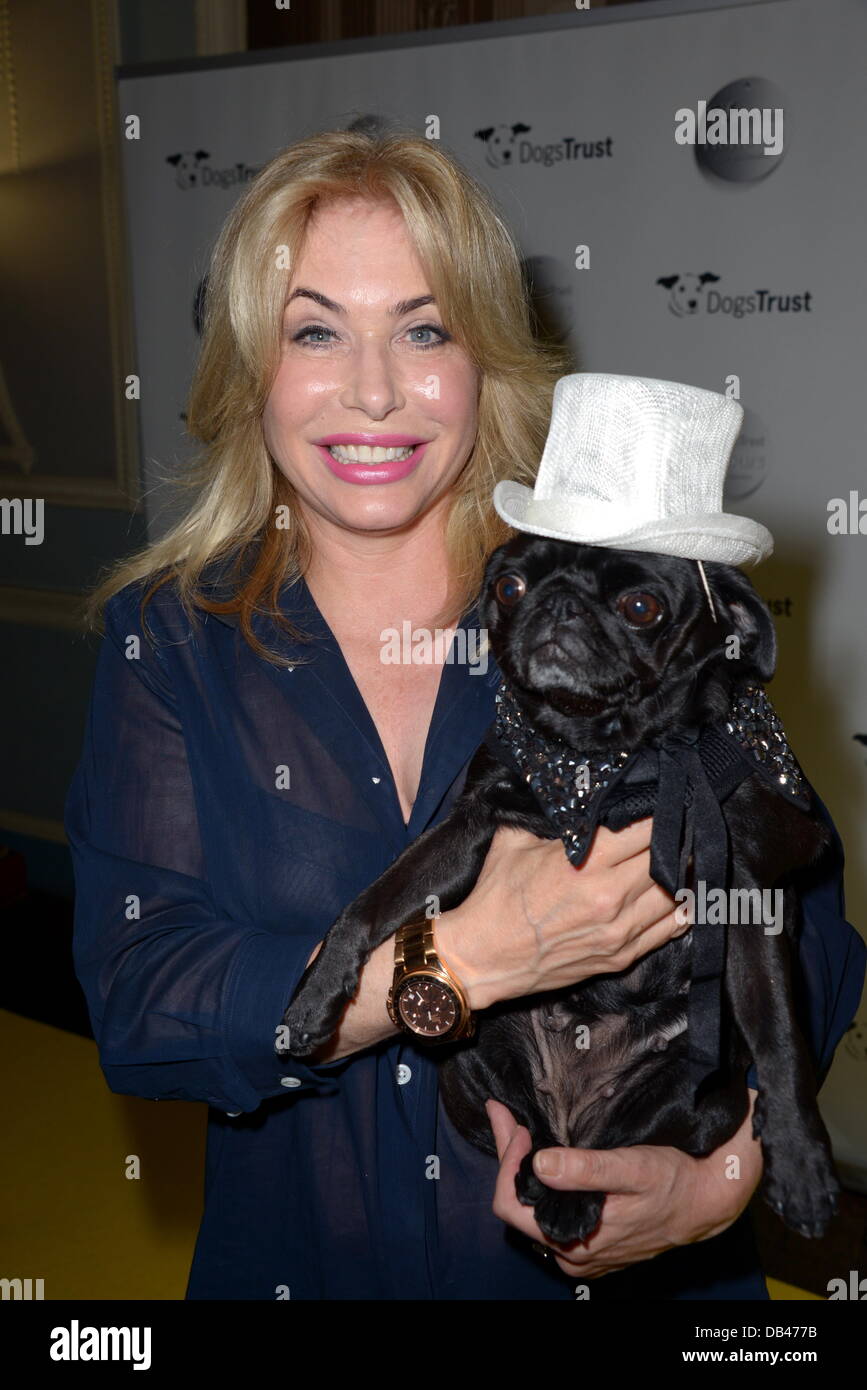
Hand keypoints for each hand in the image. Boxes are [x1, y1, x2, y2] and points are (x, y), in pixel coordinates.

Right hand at [438, 817, 686, 1010]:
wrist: (483, 957)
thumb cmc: (496, 897)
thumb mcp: (515, 841)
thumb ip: (551, 819)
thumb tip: (572, 794)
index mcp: (584, 864)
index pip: (643, 829)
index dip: (657, 812)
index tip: (661, 802)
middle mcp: (608, 897)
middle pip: (664, 859)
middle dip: (673, 839)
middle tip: (677, 825)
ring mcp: (618, 930)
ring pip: (674, 894)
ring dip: (681, 872)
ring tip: (682, 856)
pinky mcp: (621, 955)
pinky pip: (669, 928)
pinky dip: (681, 909)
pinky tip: (682, 894)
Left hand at [485, 1093, 762, 1279]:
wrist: (704, 1205)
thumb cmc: (671, 1183)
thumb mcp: (633, 1169)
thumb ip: (587, 1170)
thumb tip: (540, 1165)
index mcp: (574, 1239)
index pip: (510, 1205)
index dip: (507, 1161)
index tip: (516, 1123)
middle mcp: (570, 1253)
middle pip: (515, 1206)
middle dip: (509, 1158)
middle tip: (509, 1117)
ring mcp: (578, 1251)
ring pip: (531, 1210)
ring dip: (523, 1169)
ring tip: (523, 1131)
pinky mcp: (589, 1244)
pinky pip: (550, 1215)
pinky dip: (543, 1183)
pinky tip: (546, 1157)